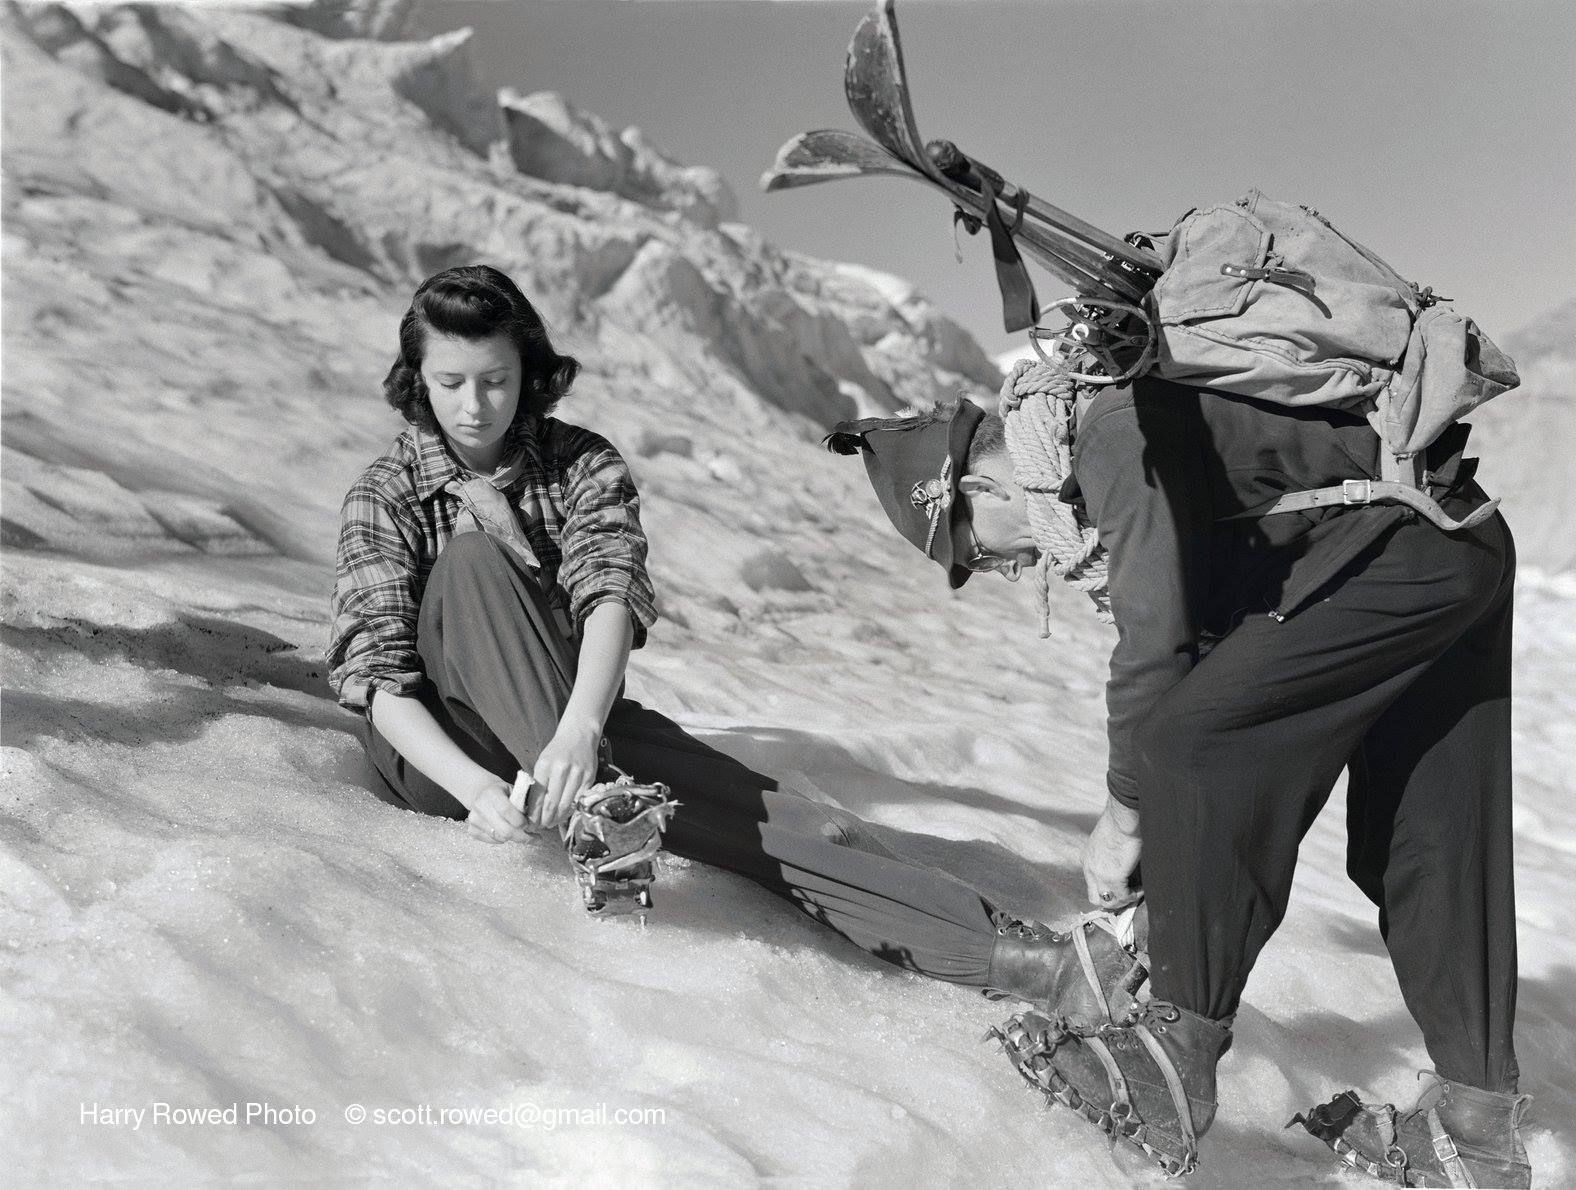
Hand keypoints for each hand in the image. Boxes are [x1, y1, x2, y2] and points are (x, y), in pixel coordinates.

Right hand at [462, 774, 531, 844]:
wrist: (482, 792)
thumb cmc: (504, 793)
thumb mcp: (515, 791)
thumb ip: (523, 803)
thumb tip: (536, 821)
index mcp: (492, 793)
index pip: (506, 811)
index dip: (520, 821)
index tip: (531, 825)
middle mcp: (480, 806)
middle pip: (504, 830)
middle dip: (522, 837)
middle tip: (535, 838)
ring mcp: (473, 819)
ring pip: (499, 837)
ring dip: (515, 839)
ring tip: (525, 835)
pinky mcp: (471, 830)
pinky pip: (492, 841)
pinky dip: (504, 840)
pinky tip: (510, 834)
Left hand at [528, 716, 600, 829]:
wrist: (579, 735)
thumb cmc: (558, 750)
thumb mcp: (543, 761)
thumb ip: (539, 783)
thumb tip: (534, 808)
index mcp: (545, 765)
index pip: (538, 795)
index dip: (534, 812)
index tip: (531, 822)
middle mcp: (561, 769)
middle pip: (552, 803)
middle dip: (545, 818)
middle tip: (541, 826)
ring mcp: (577, 773)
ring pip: (566, 804)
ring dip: (558, 817)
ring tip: (552, 823)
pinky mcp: (589, 777)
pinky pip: (579, 799)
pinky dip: (571, 809)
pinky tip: (565, 813)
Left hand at [1082, 795, 1142, 909]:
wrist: (1123, 817)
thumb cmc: (1121, 824)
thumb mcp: (1109, 842)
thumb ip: (1111, 858)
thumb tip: (1125, 870)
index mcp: (1087, 858)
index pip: (1092, 884)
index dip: (1108, 889)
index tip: (1122, 887)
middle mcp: (1088, 868)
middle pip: (1095, 897)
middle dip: (1112, 901)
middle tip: (1128, 896)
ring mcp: (1098, 874)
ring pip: (1108, 902)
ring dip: (1124, 900)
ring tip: (1137, 891)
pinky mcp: (1112, 877)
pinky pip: (1123, 897)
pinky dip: (1133, 896)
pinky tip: (1141, 888)